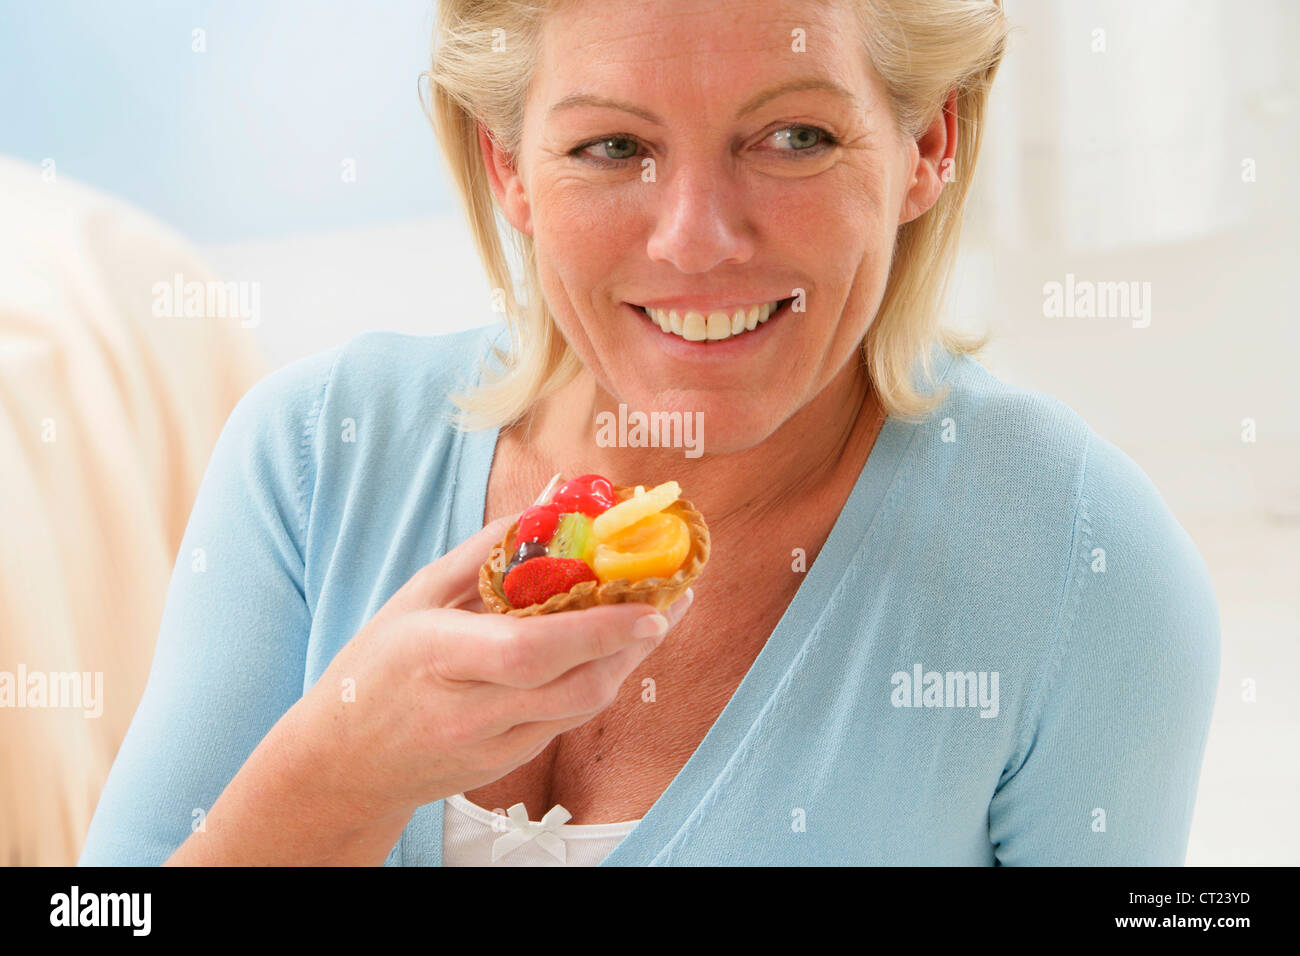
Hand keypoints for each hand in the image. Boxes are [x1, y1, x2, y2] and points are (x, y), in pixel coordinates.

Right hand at [291, 515, 693, 822]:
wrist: (344, 763)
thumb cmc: (376, 666)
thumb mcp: (418, 595)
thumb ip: (489, 549)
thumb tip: (554, 498)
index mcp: (438, 659)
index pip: (531, 651)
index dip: (598, 630)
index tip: (650, 605)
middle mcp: (470, 711)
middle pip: (577, 686)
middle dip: (636, 641)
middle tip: (676, 594)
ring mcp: (493, 745)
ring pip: (583, 706)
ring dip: (628, 658)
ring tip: (659, 611)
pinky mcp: (509, 763)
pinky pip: (569, 718)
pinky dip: (597, 678)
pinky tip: (614, 645)